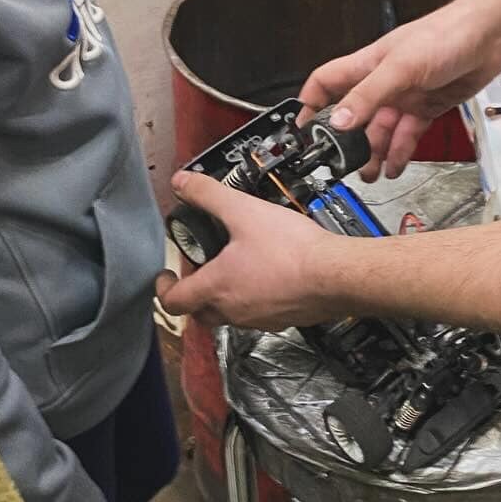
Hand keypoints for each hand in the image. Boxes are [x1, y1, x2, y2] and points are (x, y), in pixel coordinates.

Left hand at [154, 171, 346, 329]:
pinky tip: (267, 272)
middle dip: (194, 291)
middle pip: (200, 312)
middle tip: (201, 267)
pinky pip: (257, 313)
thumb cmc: (291, 250)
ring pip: (229, 314)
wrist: (335, 274)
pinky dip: (252, 296)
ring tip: (235, 263)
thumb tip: (182, 182)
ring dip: (223, 294)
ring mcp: (259, 319)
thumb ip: (208, 195)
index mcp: (217, 288)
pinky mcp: (282, 319)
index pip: (174, 302)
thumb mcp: (242, 210)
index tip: (166, 276)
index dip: (164, 288)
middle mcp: (234, 311)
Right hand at [297, 0, 500, 180]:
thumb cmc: (445, 34)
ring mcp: (405, 96)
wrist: (489, 37)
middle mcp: (383, 82)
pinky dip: (400, 151)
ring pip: (381, 130)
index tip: (301, 128)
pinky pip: (407, 134)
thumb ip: (369, 95)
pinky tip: (396, 165)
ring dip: (375, 152)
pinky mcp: (427, 107)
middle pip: (355, 115)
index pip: (326, 83)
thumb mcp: (400, 67)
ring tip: (370, 172)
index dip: (310, 103)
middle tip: (343, 163)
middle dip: (347, 140)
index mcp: (368, 65)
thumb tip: (340, 120)